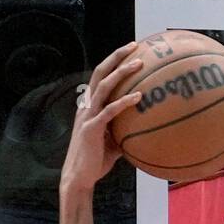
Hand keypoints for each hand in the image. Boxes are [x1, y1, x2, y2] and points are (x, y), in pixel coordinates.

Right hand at [61, 42, 143, 191]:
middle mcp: (87, 106)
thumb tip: (143, 129)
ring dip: (122, 72)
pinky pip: (110, 111)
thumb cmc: (95, 162)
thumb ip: (123, 131)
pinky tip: (138, 96)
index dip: (114, 62)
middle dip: (117, 56)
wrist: (79, 178)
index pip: (101, 77)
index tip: (131, 51)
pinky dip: (124, 101)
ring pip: (103, 86)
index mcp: (90, 106)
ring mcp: (88, 116)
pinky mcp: (91, 129)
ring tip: (139, 63)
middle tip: (135, 45)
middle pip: (100, 72)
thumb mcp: (112, 143)